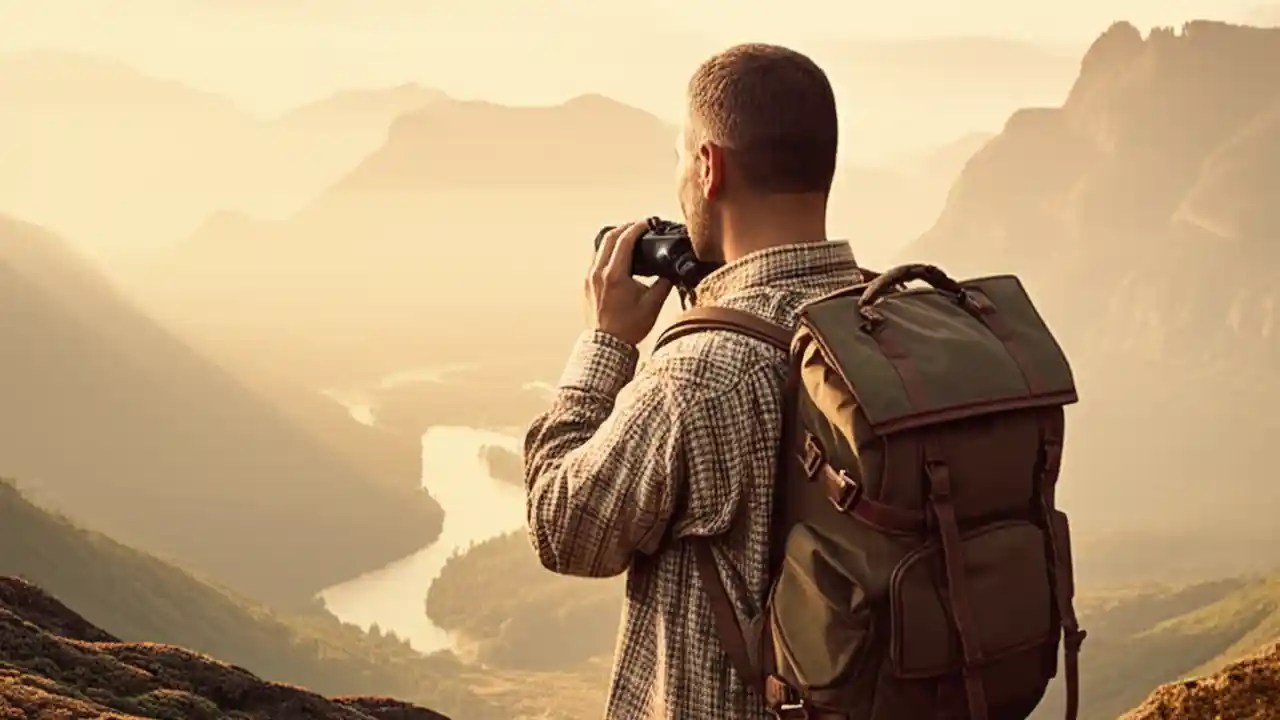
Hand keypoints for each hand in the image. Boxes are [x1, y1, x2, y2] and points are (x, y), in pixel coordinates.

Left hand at [586, 221, 674, 345]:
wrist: (607, 344)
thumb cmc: (628, 328)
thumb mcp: (652, 304)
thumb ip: (663, 283)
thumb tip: (670, 271)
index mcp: (614, 275)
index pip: (624, 240)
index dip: (637, 227)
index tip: (647, 223)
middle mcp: (598, 273)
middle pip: (609, 237)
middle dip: (625, 227)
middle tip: (639, 226)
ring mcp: (590, 278)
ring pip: (600, 246)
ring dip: (615, 238)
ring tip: (629, 238)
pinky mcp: (588, 284)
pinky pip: (596, 258)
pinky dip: (608, 251)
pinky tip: (619, 256)